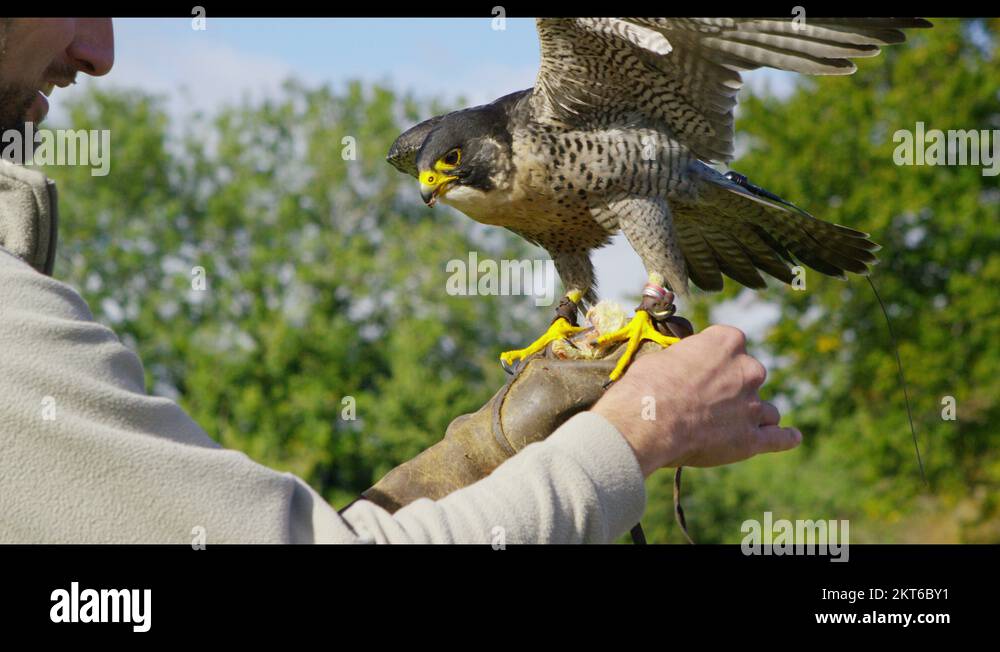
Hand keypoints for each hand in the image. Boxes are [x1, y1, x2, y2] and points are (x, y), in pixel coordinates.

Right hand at [592, 324, 801, 476]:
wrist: (647, 421)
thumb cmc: (647, 386)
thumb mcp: (663, 357)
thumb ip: (686, 360)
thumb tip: (683, 369)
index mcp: (728, 342)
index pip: (731, 343)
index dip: (714, 359)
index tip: (700, 370)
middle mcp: (748, 370)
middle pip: (750, 375)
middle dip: (734, 387)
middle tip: (707, 401)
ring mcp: (753, 406)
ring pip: (765, 409)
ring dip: (751, 415)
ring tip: (726, 427)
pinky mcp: (752, 439)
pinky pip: (778, 438)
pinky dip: (784, 438)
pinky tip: (790, 437)